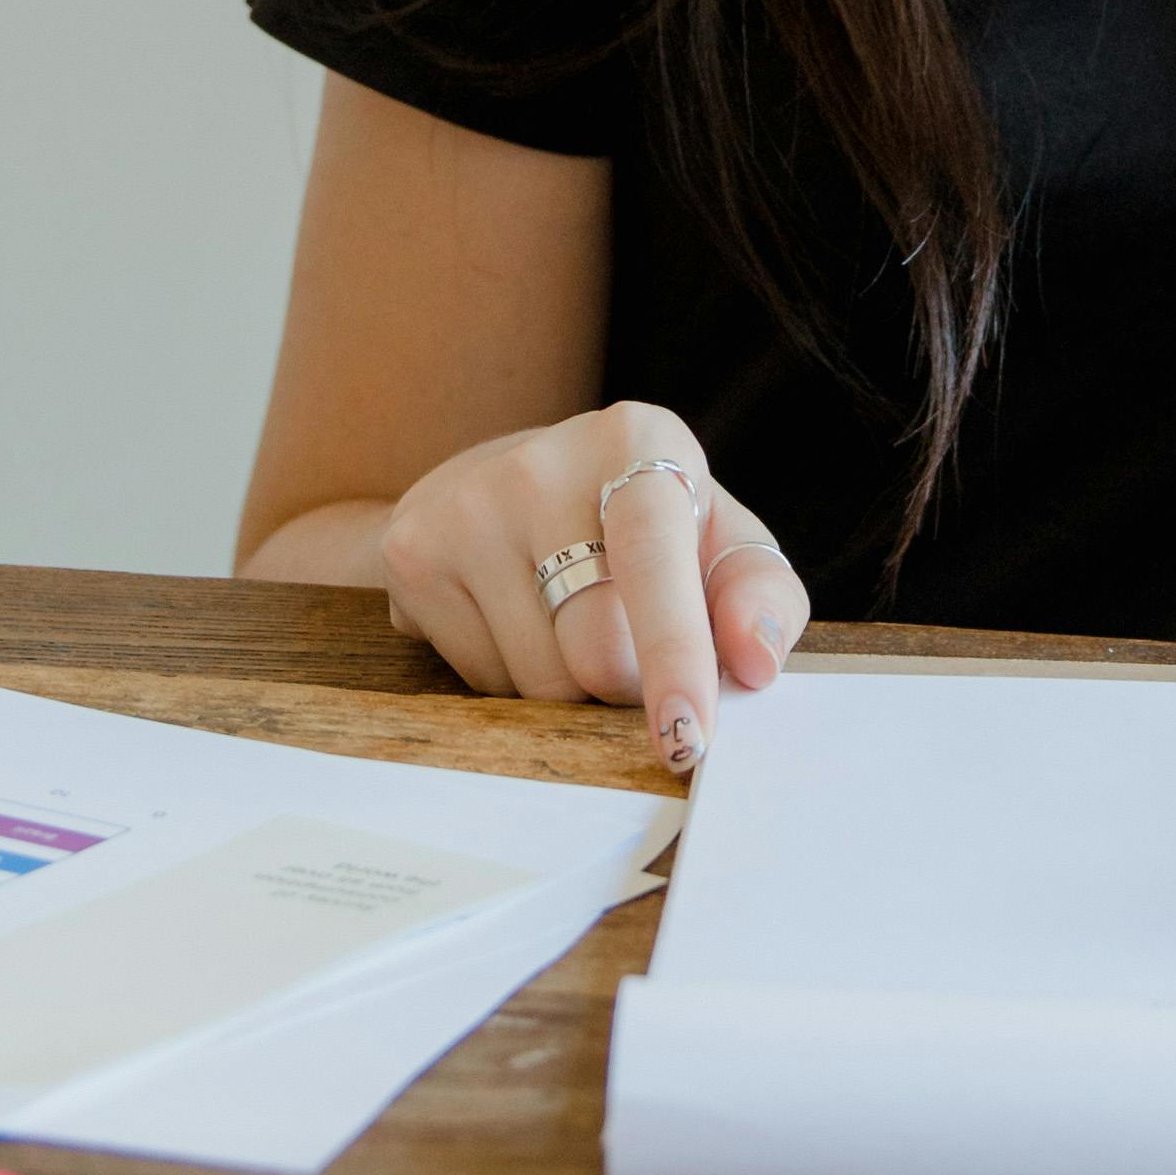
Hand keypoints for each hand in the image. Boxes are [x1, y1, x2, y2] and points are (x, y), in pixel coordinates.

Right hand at [375, 398, 810, 766]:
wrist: (508, 482)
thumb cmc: (642, 526)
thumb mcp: (719, 541)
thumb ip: (762, 598)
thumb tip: (756, 661)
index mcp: (638, 440)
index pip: (652, 559)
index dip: (675, 653)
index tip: (687, 734)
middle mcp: (540, 464)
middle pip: (595, 651)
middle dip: (629, 688)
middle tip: (633, 652)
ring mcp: (463, 509)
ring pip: (539, 684)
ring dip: (572, 690)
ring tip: (566, 623)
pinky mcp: (412, 556)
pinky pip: (483, 686)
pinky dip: (516, 682)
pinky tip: (517, 623)